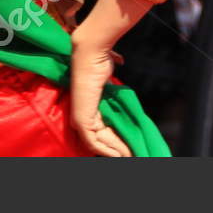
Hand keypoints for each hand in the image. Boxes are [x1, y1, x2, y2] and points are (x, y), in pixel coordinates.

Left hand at [69, 37, 131, 156]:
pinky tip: (119, 154)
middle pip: (101, 138)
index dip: (114, 139)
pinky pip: (93, 142)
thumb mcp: (108, 70)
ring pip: (98, 143)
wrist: (91, 56)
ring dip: (115, 151)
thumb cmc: (98, 61)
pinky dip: (106, 150)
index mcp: (88, 106)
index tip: (128, 145)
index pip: (101, 129)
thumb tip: (119, 60)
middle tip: (131, 154)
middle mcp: (82, 115)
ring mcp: (80, 119)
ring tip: (129, 156)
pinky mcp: (81, 121)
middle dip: (117, 148)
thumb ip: (111, 67)